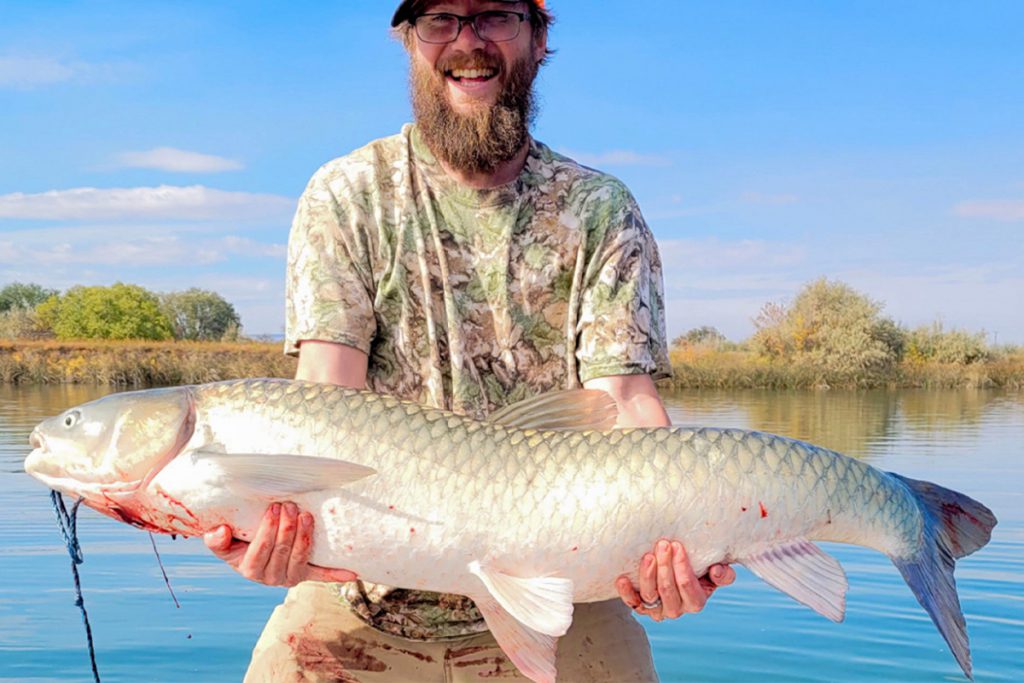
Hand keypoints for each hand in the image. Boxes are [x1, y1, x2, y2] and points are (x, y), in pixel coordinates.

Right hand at [203, 502, 356, 586]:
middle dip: (287, 527)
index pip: (261, 550)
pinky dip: (336, 575)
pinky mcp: (306, 574)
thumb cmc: (236, 542)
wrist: (248, 551)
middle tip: (290, 505)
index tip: (273, 508)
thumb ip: (216, 540)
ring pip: (301, 558)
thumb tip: (220, 532)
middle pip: (282, 552)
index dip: (268, 530)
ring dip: (305, 537)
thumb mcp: (222, 542)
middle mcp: (271, 578)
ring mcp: (290, 577)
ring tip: (306, 515)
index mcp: (249, 569)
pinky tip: (352, 573)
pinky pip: (321, 576)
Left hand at [616, 539, 734, 620]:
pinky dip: (626, 592)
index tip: (677, 546)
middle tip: (662, 544)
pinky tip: (622, 578)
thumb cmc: (699, 569)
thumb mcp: (714, 571)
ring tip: (648, 555)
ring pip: (650, 596)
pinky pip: (632, 602)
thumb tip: (717, 570)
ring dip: (648, 575)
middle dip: (664, 566)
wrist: (678, 573)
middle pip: (667, 590)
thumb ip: (723, 573)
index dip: (682, 566)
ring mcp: (657, 609)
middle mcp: (677, 609)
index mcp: (696, 601)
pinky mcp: (641, 606)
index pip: (687, 586)